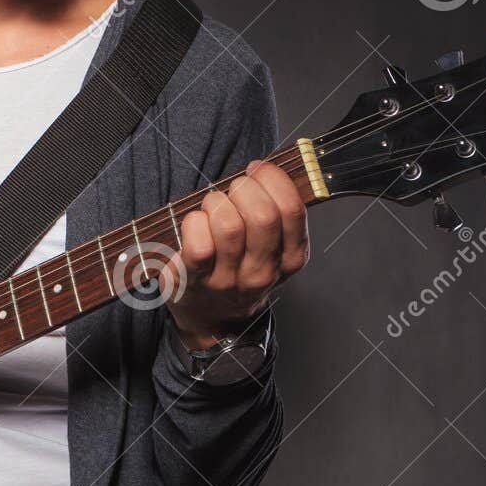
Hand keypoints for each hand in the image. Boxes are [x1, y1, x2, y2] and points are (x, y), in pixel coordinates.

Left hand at [163, 158, 309, 350]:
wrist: (212, 317)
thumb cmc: (239, 265)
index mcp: (291, 257)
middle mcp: (264, 271)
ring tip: (212, 207)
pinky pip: (199, 244)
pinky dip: (194, 222)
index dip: (273, 179)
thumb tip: (266, 168)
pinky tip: (195, 222)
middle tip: (233, 190)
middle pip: (262, 216)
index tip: (257, 169)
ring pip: (228, 225)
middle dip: (244, 188)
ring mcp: (230, 279)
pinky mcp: (196, 280)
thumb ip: (275, 212)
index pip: (292, 209)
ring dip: (216, 203)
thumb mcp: (271, 246)